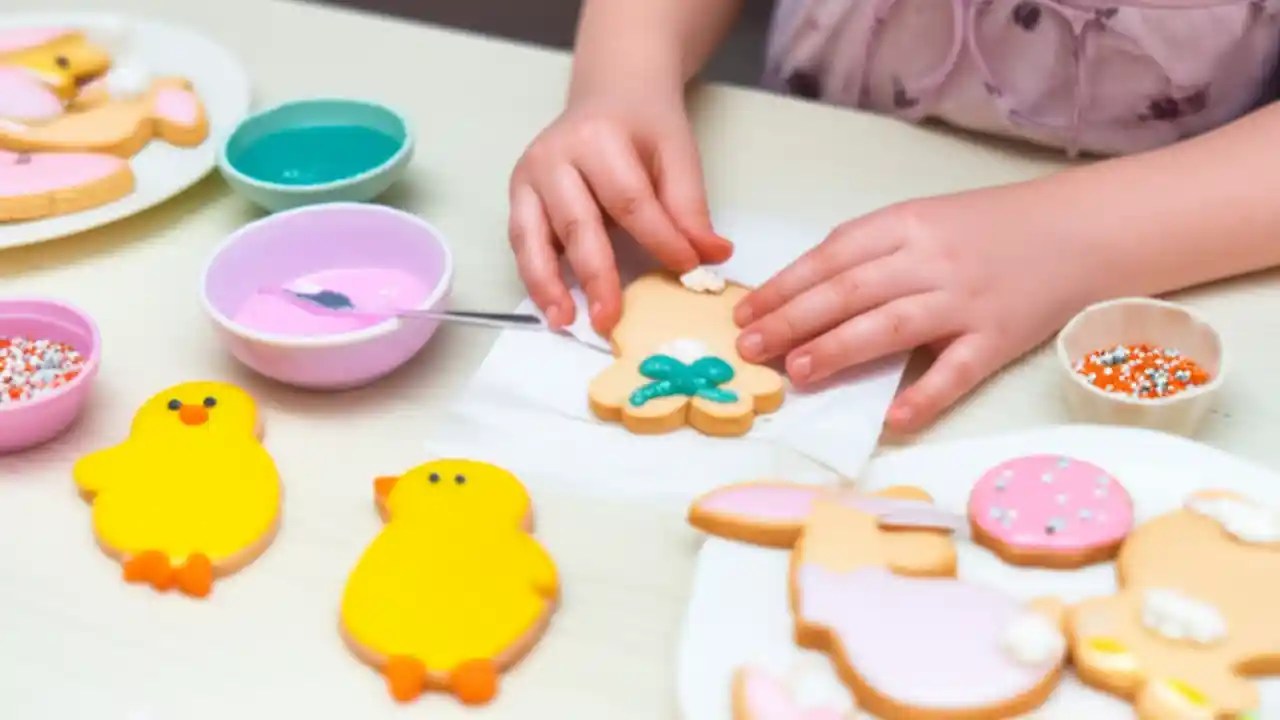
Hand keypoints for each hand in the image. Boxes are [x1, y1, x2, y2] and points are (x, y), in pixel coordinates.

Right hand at [508, 90, 732, 332]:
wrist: (609, 94)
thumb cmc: (644, 127)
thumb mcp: (677, 154)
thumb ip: (690, 207)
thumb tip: (712, 256)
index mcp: (597, 138)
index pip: (629, 199)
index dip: (659, 238)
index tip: (685, 270)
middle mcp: (553, 156)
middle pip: (576, 223)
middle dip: (595, 275)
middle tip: (611, 319)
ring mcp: (528, 177)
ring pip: (533, 237)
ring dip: (547, 284)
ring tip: (566, 322)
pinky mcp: (518, 197)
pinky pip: (522, 243)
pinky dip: (535, 277)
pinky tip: (553, 307)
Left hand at [732, 184, 1099, 431]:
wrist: (1080, 230)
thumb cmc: (989, 229)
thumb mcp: (924, 222)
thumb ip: (871, 253)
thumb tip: (803, 294)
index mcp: (907, 224)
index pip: (832, 257)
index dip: (784, 287)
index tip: (746, 314)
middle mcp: (932, 260)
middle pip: (851, 290)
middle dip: (793, 320)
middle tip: (751, 348)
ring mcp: (967, 300)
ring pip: (892, 326)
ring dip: (839, 350)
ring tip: (796, 373)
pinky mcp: (1000, 337)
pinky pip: (958, 371)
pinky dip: (925, 396)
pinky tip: (893, 418)